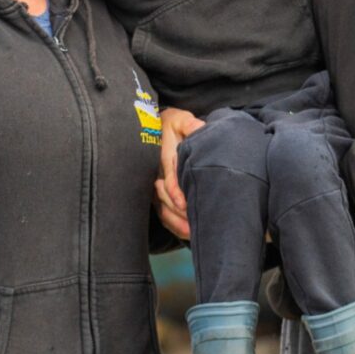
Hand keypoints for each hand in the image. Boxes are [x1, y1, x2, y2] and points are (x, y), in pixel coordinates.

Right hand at [155, 108, 203, 238]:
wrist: (153, 128)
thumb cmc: (170, 125)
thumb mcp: (180, 119)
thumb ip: (190, 124)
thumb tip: (201, 128)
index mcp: (162, 157)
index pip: (168, 177)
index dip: (175, 191)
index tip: (185, 204)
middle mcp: (156, 175)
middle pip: (164, 198)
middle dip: (179, 212)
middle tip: (197, 224)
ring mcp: (155, 188)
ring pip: (163, 209)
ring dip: (178, 222)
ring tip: (194, 233)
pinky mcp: (157, 196)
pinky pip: (163, 214)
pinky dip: (174, 226)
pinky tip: (188, 234)